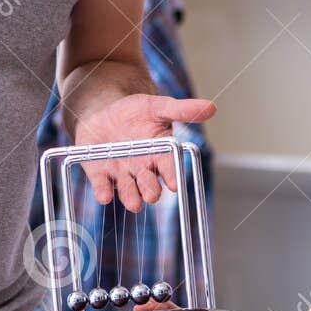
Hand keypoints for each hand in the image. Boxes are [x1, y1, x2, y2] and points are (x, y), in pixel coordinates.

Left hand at [73, 93, 215, 210]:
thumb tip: (211, 107)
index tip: (174, 183)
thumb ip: (181, 110)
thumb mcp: (158, 107)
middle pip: (149, 185)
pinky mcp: (99, 174)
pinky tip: (105, 196)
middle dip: (151, 190)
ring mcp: (121, 173)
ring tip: (135, 203)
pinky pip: (102, 186)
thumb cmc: (136, 111)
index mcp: (160, 155)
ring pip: (128, 191)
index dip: (171, 176)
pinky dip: (104, 192)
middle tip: (152, 195)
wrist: (105, 110)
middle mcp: (142, 169)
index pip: (169, 167)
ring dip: (131, 197)